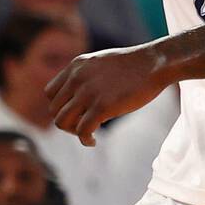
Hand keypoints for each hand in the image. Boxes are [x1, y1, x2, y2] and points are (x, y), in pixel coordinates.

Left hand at [46, 45, 171, 146]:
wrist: (154, 63)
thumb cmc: (134, 65)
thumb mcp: (101, 63)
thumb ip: (86, 76)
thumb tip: (81, 96)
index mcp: (76, 66)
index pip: (50, 93)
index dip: (60, 107)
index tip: (75, 113)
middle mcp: (77, 78)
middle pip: (54, 110)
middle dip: (67, 121)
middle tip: (83, 126)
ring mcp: (88, 93)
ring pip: (62, 122)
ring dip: (73, 132)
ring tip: (88, 134)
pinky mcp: (101, 107)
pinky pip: (81, 131)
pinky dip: (85, 140)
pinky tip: (93, 141)